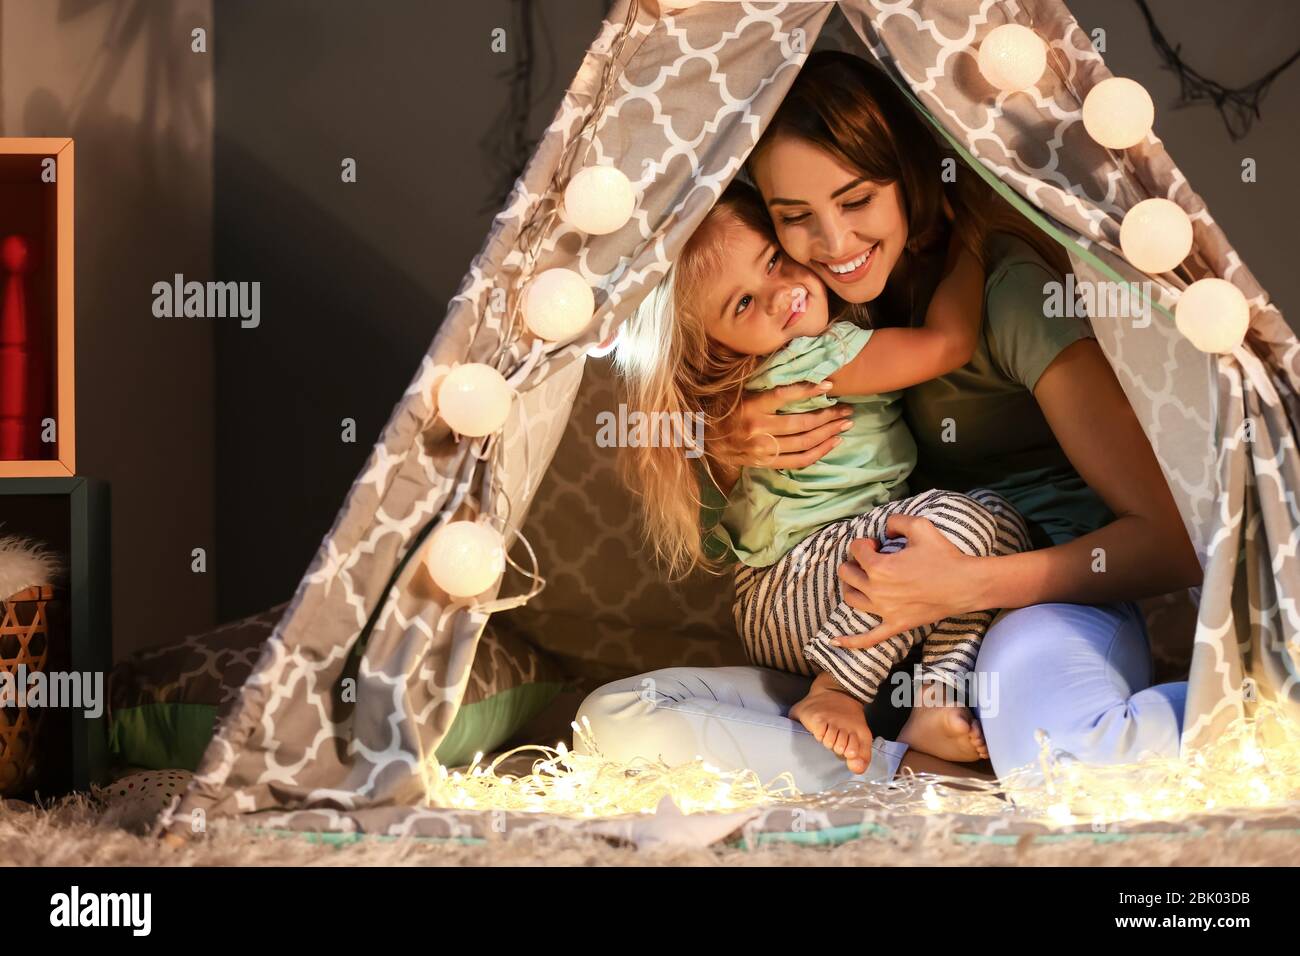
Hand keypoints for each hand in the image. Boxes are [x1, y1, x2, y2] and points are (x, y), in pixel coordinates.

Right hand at [706, 381, 852, 471]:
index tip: (828, 384)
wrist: (703, 439)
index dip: (808, 390)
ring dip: (828, 433)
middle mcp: (757, 429)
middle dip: (829, 416)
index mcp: (750, 407)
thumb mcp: (737, 390)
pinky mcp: (765, 462)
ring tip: (845, 424)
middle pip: (802, 423)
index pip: (784, 395)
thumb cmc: (723, 409)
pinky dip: (818, 453)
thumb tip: (789, 365)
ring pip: (804, 443)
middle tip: (847, 410)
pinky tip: (832, 443)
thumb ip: (761, 382)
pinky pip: (798, 461)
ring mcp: (762, 449)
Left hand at [831, 514, 982, 647]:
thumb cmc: (943, 556)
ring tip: (861, 579)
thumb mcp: (920, 526)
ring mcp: (884, 611)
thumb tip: (885, 528)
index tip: (878, 544)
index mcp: (879, 567)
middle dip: (855, 562)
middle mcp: (876, 590)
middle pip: (847, 573)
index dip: (865, 543)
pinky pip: (868, 638)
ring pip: (851, 597)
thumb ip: (896, 520)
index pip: (856, 550)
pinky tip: (835, 641)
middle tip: (871, 559)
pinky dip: (850, 640)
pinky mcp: (895, 625)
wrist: (965, 585)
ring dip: (851, 585)